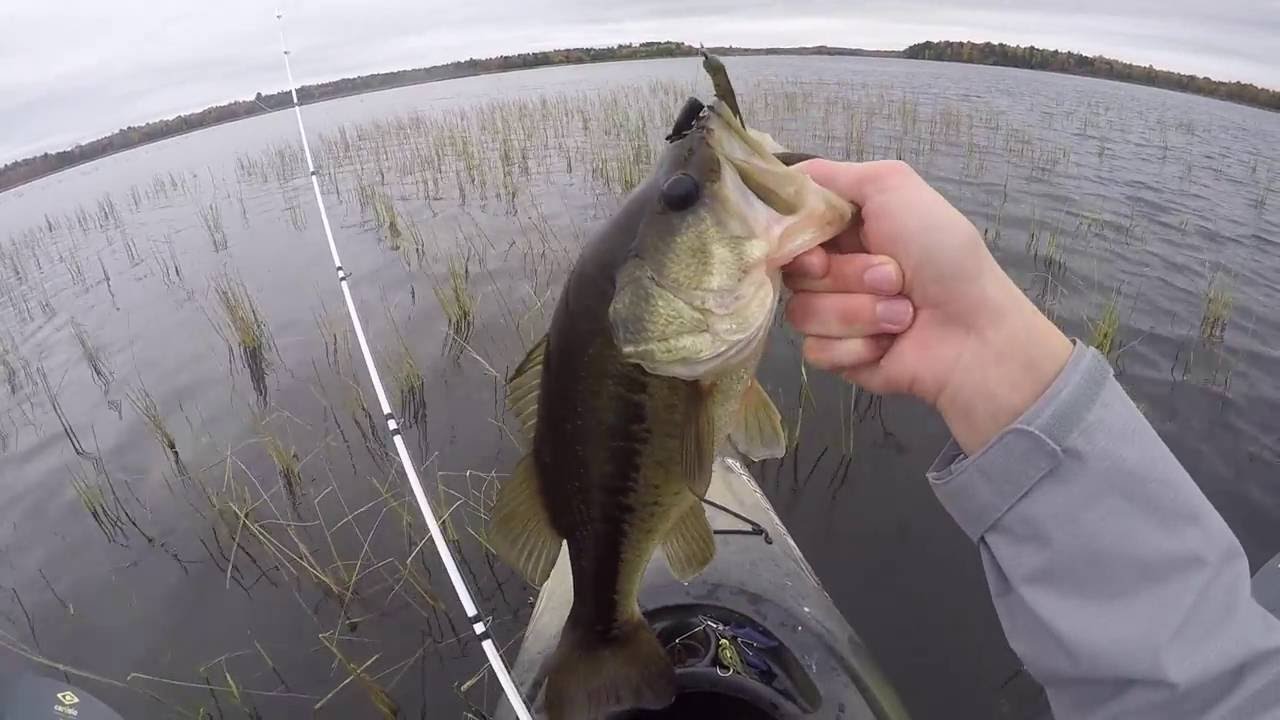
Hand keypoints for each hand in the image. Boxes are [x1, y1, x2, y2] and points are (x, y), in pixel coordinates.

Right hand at [784, 160, 1071, 453]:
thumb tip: (785, 178)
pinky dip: (856, 346)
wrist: (974, 333)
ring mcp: (833, 314)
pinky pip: (814, 351)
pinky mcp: (837, 356)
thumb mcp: (893, 186)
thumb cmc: (943, 255)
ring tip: (903, 313)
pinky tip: (889, 343)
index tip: (822, 251)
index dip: (797, 241)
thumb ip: (832, 174)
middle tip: (893, 278)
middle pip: (792, 272)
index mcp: (843, 227)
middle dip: (845, 277)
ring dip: (859, 313)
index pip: (787, 228)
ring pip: (801, 314)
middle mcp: (834, 268)